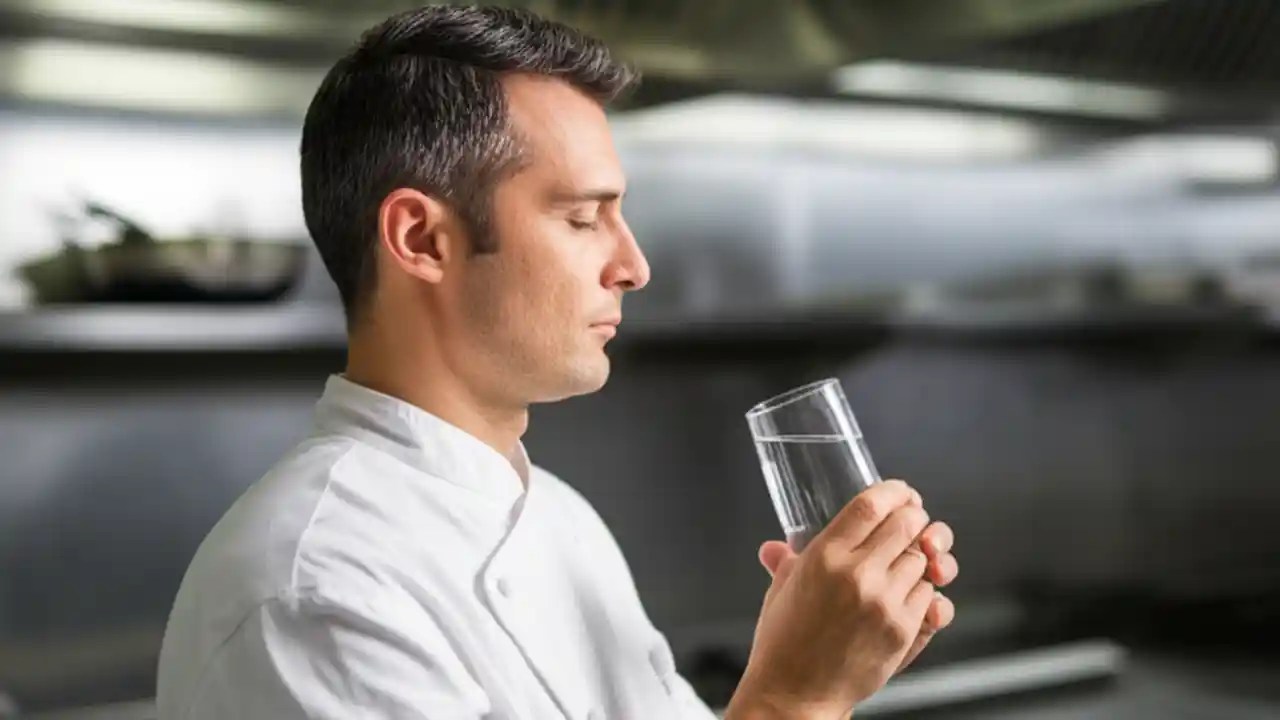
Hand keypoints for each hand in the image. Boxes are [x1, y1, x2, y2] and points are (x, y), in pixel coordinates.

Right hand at [724, 481, 958, 719]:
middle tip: (911, 524)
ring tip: (903, 565)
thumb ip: (785, 562)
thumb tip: (775, 548)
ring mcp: (886, 603)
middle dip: (915, 520)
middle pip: (909, 524)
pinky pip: (931, 596)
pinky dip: (923, 591)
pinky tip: (907, 595)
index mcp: (826, 556)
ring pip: (925, 559)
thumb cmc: (785, 643)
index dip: (895, 491)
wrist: (796, 693)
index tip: (903, 492)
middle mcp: (859, 574)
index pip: (872, 504)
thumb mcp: (780, 591)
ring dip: (919, 558)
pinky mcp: (903, 630)